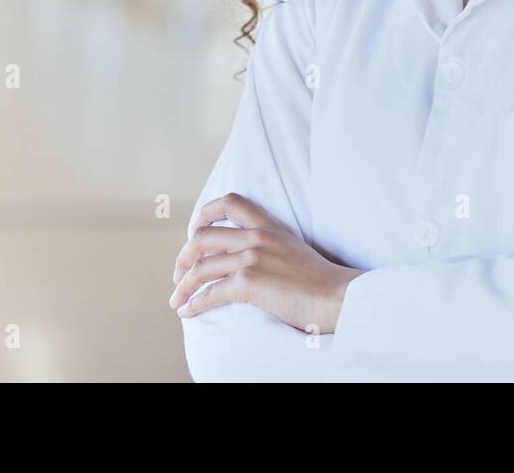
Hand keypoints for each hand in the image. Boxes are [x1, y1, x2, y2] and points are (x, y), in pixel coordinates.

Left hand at [170, 193, 363, 333]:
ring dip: (183, 287)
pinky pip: (210, 292)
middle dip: (183, 257)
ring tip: (177, 300)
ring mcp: (252, 257)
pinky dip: (194, 304)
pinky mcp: (249, 282)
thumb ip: (271, 245)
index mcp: (269, 226)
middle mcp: (258, 237)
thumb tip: (248, 257)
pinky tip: (188, 311)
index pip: (230, 202)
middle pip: (202, 237)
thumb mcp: (295, 249)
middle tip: (179, 274)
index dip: (204, 213)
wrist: (336, 296)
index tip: (194, 231)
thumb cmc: (320, 281)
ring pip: (200, 268)